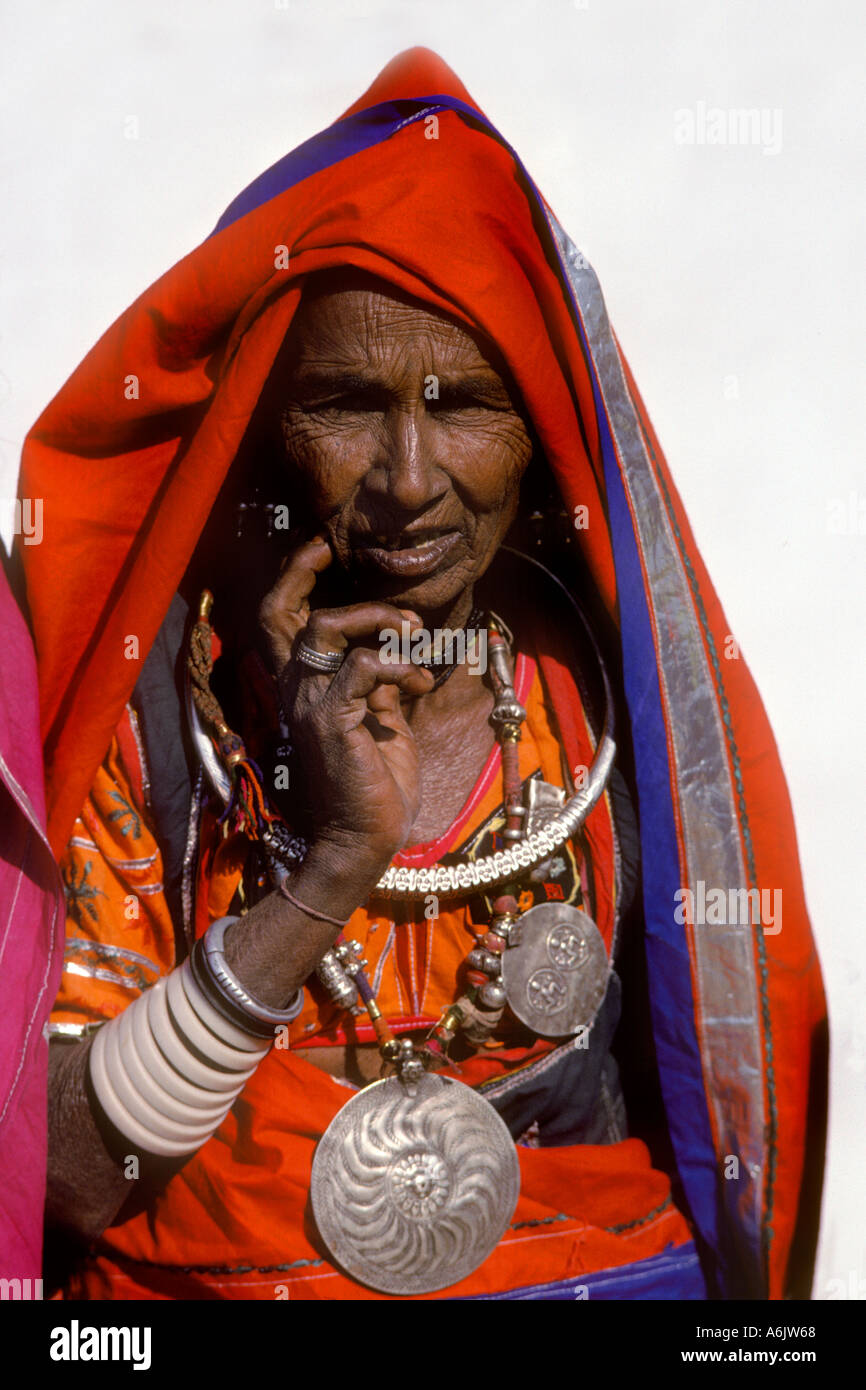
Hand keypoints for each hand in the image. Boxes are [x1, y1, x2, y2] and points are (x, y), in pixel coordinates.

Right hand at [258, 536, 433, 874]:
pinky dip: (399, 665)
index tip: (321, 550)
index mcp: (307, 686)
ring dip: (379, 620)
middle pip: (280, 611)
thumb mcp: (380, 720)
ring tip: (414, 638)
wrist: (367, 839)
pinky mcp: (333, 721)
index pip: (280, 619)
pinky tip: (419, 684)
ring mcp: (310, 703)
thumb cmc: (374, 784)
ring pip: (326, 627)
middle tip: (363, 574)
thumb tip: (396, 650)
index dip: (293, 577)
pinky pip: (364, 667)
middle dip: (308, 574)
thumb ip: (378, 683)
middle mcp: (297, 689)